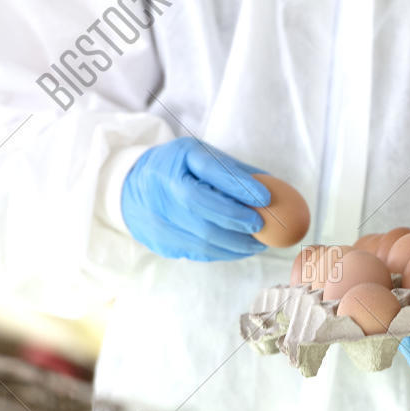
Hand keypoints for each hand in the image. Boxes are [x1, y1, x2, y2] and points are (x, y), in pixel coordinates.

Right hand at [120, 137, 271, 260]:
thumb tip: (278, 188)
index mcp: (180, 157)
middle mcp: (164, 185)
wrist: (130, 187)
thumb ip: (236, 172)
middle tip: (263, 228)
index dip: (240, 186)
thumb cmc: (181, 170)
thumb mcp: (203, 157)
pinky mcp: (160, 240)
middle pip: (202, 208)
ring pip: (201, 237)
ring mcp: (158, 216)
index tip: (266, 199)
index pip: (211, 170)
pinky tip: (240, 250)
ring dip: (236, 244)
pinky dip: (224, 253)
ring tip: (259, 244)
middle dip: (237, 221)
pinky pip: (197, 252)